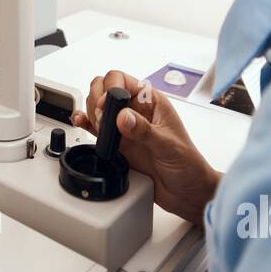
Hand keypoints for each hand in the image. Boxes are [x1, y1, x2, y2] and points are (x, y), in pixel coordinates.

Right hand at [71, 70, 220, 224]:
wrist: (186, 192)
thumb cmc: (188, 164)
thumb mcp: (168, 146)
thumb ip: (144, 131)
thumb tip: (123, 117)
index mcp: (151, 102)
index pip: (121, 79)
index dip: (109, 89)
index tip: (107, 108)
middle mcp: (135, 111)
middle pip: (103, 88)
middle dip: (96, 100)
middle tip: (102, 120)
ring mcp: (124, 127)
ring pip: (97, 107)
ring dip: (91, 113)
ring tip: (100, 129)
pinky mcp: (117, 143)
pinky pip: (96, 128)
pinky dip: (86, 124)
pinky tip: (82, 123)